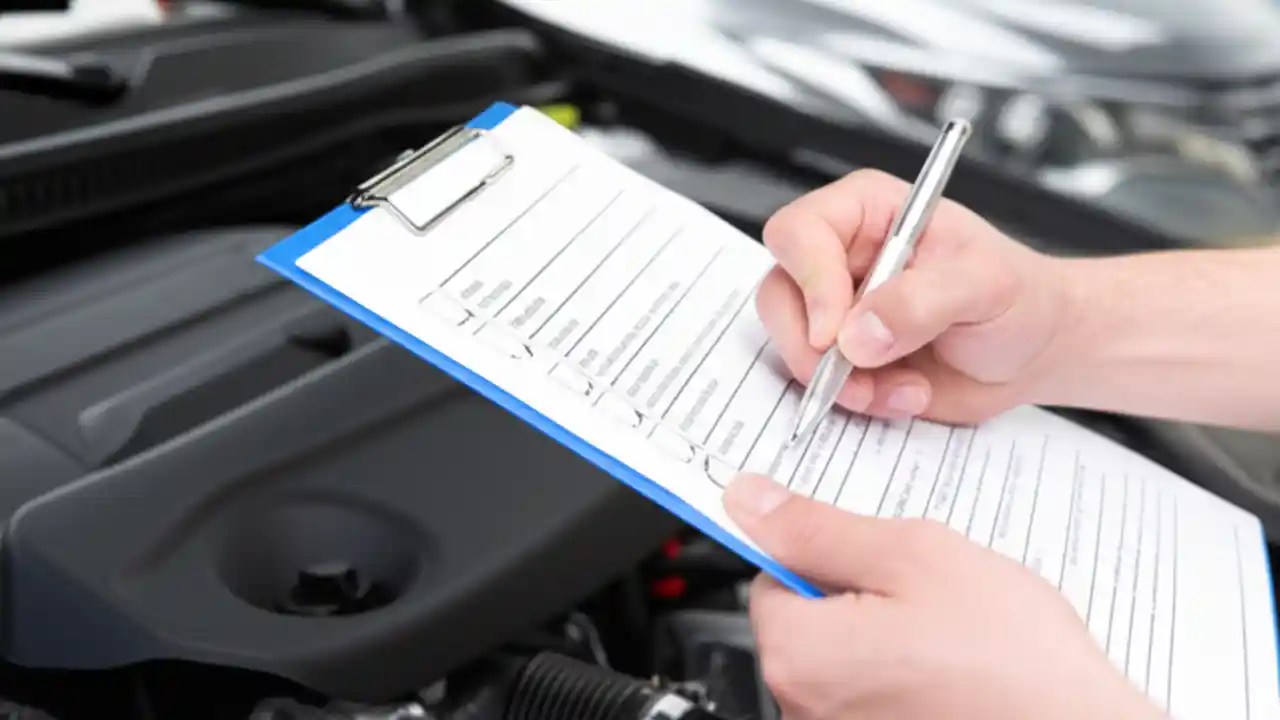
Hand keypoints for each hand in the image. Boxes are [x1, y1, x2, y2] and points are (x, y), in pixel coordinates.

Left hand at [724, 473, 1164, 719]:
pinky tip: (956, 674)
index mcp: (799, 655)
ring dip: (886, 639)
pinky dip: (906, 679)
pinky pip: (874, 695)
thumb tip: (749, 501)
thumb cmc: (1015, 662)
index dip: (823, 554)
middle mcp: (804, 710)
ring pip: (845, 660)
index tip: (868, 551)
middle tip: (926, 593)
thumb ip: (818, 528)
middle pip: (804, 622)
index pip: (768, 578)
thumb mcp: (913, 556)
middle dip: (857, 597)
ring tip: (953, 637)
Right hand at [758, 169, 1068, 423]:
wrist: (1033, 352)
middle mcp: (840, 257)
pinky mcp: (841, 357)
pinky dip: (856, 401)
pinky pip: (816, 383)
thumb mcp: (986, 285)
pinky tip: (904, 394)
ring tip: (903, 388)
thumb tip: (858, 335)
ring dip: (841, 381)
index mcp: (868, 212)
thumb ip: (922, 301)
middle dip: (813, 347)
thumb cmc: (1019, 298)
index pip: (801, 233)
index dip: (810, 282)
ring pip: (790, 344)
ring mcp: (835, 310)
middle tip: (859, 376)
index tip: (837, 334)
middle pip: (779, 293)